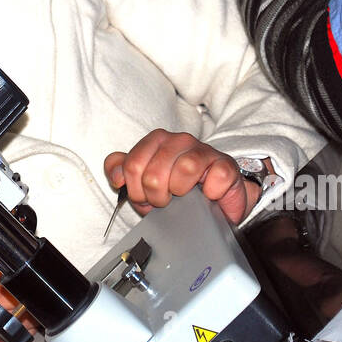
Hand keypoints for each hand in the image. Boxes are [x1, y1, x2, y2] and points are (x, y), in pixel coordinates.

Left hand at [104, 129, 263, 225]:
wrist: (213, 201)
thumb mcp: (143, 183)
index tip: (145, 198)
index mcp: (156, 140)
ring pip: (185, 169)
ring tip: (183, 198)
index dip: (136, 190)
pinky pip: (216, 177)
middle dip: (156, 196)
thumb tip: (116, 176)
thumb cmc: (177, 189)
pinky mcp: (225, 165)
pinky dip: (210, 192)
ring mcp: (204, 150)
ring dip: (181, 192)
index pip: (132, 165)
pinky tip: (207, 195)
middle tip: (165, 202)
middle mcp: (179, 140)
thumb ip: (122, 170)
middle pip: (154, 173)